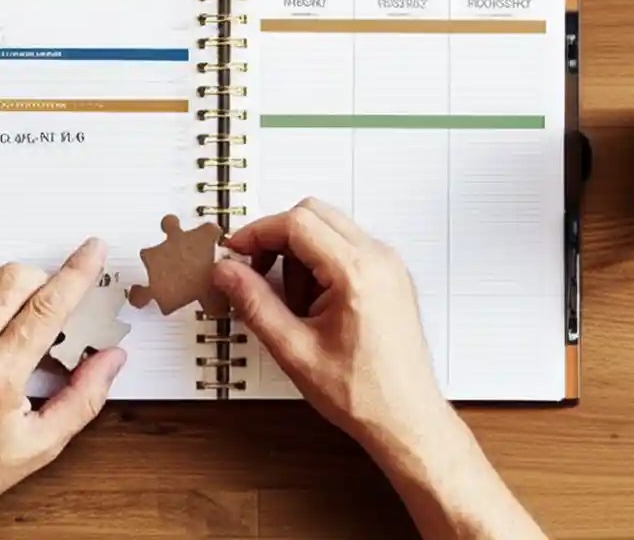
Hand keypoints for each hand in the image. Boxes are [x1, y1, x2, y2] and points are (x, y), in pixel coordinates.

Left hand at [0, 240, 125, 538]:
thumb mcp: (39, 447)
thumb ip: (83, 399)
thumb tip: (109, 361)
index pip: (48, 305)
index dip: (78, 272)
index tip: (91, 252)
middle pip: (14, 278)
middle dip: (42, 280)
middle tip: (47, 303)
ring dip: (1, 277)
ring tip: (9, 303)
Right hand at [213, 200, 547, 538]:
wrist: (406, 419)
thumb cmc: (363, 394)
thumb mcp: (294, 350)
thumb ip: (255, 304)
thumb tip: (227, 272)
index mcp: (357, 272)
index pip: (296, 223)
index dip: (257, 233)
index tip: (235, 253)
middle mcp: (379, 259)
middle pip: (313, 214)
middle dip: (277, 239)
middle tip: (256, 275)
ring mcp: (389, 265)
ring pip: (329, 228)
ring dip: (299, 254)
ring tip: (294, 305)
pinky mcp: (390, 276)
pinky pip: (346, 247)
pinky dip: (320, 264)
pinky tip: (312, 306)